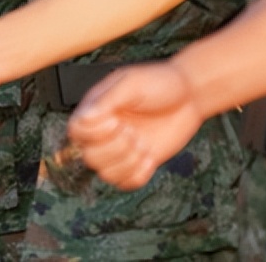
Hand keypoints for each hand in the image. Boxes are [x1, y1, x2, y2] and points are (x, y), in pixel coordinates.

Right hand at [66, 63, 203, 190]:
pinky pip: (125, 183)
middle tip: (133, 133)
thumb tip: (85, 117)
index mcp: (96, 109)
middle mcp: (104, 131)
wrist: (189, 95)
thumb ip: (107, 100)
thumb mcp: (132, 82)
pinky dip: (137, 175)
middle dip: (114, 149)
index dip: (93, 133)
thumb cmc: (159, 82)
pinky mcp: (137, 162)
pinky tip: (150, 158)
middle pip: (88, 157)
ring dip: (127, 163)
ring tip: (143, 145)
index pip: (75, 131)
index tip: (115, 121)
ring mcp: (120, 149)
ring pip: (105, 174)